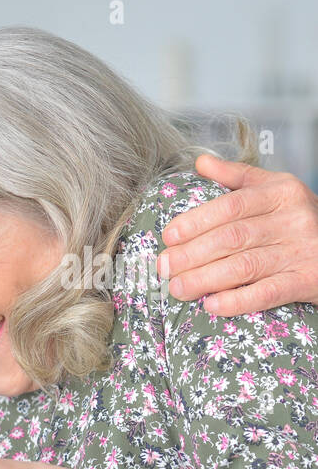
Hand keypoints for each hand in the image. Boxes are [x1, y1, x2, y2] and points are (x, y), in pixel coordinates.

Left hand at [159, 154, 317, 315]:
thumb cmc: (299, 219)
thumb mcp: (276, 190)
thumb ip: (238, 176)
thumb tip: (202, 162)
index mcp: (281, 193)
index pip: (231, 206)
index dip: (196, 222)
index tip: (169, 237)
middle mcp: (293, 220)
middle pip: (233, 238)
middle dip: (192, 254)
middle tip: (165, 268)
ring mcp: (301, 252)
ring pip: (245, 266)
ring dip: (205, 279)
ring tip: (178, 289)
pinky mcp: (307, 281)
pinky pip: (267, 293)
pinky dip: (237, 300)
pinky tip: (213, 305)